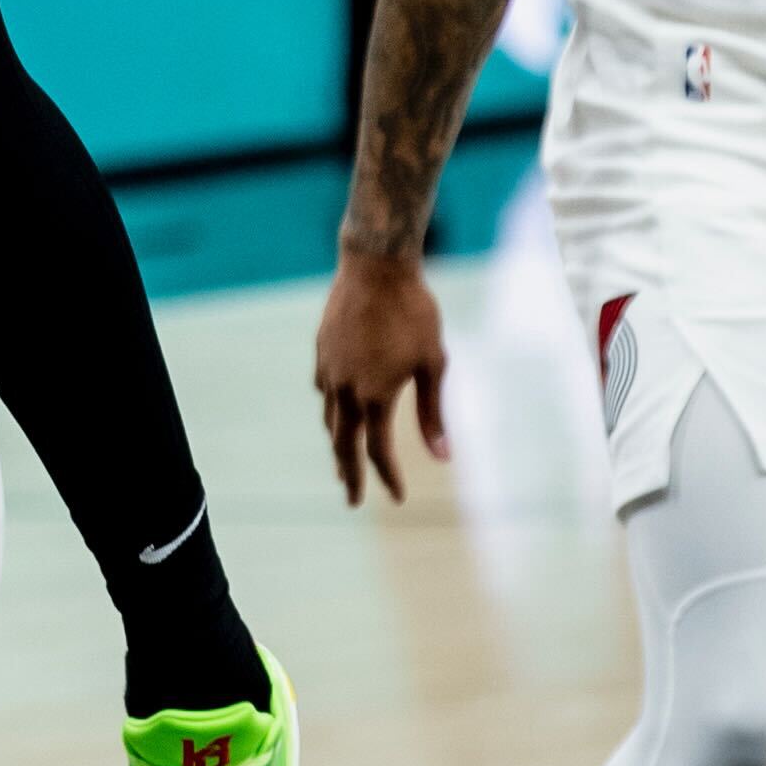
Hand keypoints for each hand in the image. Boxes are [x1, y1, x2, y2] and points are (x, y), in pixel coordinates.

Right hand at [314, 248, 450, 506]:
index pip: (378, 451)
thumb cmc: (413, 312)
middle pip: (343, 444)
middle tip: (352, 500)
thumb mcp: (433, 363)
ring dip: (337, 443)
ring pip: (330, 417)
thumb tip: (444, 457)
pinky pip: (324, 388)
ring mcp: (329, 369)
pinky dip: (331, 406)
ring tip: (342, 461)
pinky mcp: (322, 350)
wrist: (376, 265)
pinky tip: (336, 407)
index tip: (397, 497)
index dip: (388, 477)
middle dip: (349, 475)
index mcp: (375, 396)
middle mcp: (346, 388)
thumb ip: (433, 413)